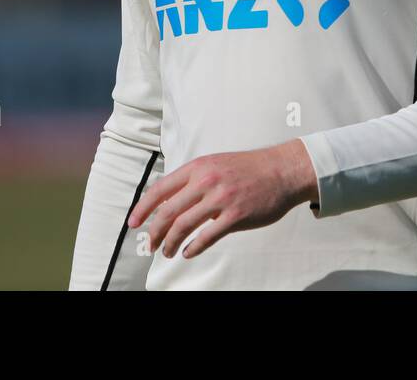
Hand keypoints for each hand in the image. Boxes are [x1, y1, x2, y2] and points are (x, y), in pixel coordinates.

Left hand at [127, 139, 318, 259]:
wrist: (282, 170)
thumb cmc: (248, 169)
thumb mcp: (215, 164)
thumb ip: (193, 180)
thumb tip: (168, 201)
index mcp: (198, 167)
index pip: (160, 189)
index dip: (143, 208)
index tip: (134, 223)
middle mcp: (206, 181)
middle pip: (168, 211)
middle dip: (155, 232)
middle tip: (151, 244)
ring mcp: (221, 198)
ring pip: (183, 226)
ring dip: (171, 243)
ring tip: (167, 252)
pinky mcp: (236, 216)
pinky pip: (207, 237)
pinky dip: (193, 248)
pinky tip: (188, 253)